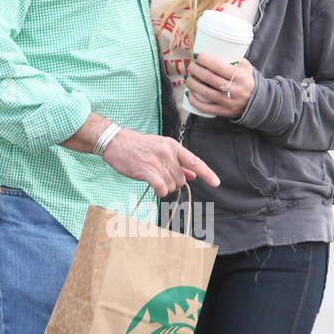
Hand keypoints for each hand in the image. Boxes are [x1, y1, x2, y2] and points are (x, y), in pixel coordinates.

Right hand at [101, 128, 219, 196]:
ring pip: (172, 185)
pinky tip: (156, 189)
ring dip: (165, 187)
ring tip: (153, 178)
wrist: (116, 141)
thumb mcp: (161, 150)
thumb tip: (193, 175)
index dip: (207, 173)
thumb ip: (178, 163)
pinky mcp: (146, 170)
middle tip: (160, 176)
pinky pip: (161, 187)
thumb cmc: (138, 147)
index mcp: (173, 146)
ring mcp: (157, 161)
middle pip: (181, 179)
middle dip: (173, 183)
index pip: (195, 161)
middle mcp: (168, 153)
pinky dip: (161, 191)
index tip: (216, 183)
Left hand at [185, 52, 254, 118]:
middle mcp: (233, 90)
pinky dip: (194, 100)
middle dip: (196, 70)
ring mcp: (227, 102)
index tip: (197, 55)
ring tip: (188, 76)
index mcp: (240, 77)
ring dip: (192, 83)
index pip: (219, 67)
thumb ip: (235, 59)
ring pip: (205, 92)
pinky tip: (188, 93)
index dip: (205, 60)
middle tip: (191, 65)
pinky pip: (204, 108)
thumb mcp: (247, 68)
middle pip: (209, 78)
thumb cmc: (248, 82)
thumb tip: (218, 48)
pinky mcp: (222, 112)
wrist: (258, 103)